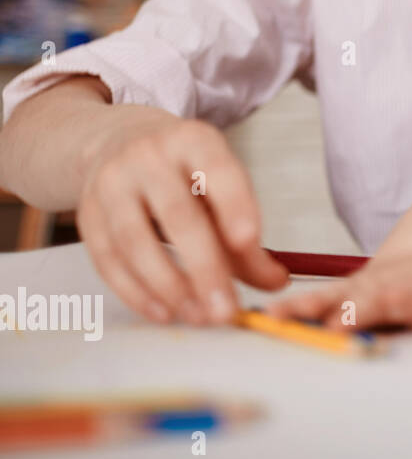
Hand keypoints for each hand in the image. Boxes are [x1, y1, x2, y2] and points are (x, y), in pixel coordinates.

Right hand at [77, 113, 286, 325]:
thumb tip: (276, 282)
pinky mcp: (87, 215)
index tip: (251, 242)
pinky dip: (137, 292)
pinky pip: (108, 260)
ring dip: (170, 287)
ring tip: (200, 316)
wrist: (118, 142)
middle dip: (205, 267)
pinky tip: (165, 312)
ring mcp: (112, 184)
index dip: (234, 205)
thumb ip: (246, 238)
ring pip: (136, 241)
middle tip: (227, 309)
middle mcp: (149, 157)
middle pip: (177, 215)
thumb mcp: (221, 186)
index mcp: (194, 141)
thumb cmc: (184, 172)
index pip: (218, 171)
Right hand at [265, 251, 411, 334]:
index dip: (356, 313)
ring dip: (287, 312)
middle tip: (277, 321)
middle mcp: (364, 288)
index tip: (336, 325)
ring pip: (314, 301)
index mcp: (394, 288)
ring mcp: (344, 293)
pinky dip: (278, 318)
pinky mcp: (329, 302)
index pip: (374, 301)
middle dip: (309, 309)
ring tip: (256, 322)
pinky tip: (246, 326)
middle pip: (335, 298)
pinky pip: (303, 310)